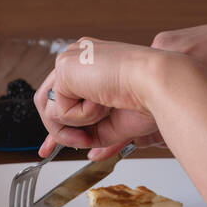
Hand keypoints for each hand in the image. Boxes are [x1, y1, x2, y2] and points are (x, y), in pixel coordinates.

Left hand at [34, 37, 163, 158]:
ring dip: (76, 124)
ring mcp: (70, 60)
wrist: (158, 84)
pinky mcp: (65, 68)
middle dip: (59, 130)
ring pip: (50, 109)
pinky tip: (103, 101)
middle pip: (48, 100)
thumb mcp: (115, 122)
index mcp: (92, 63)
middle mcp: (79, 57)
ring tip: (102, 114)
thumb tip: (85, 148)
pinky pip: (58, 110)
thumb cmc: (149, 98)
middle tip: (81, 140)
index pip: (63, 94)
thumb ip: (94, 132)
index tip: (48, 149)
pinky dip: (81, 117)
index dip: (59, 122)